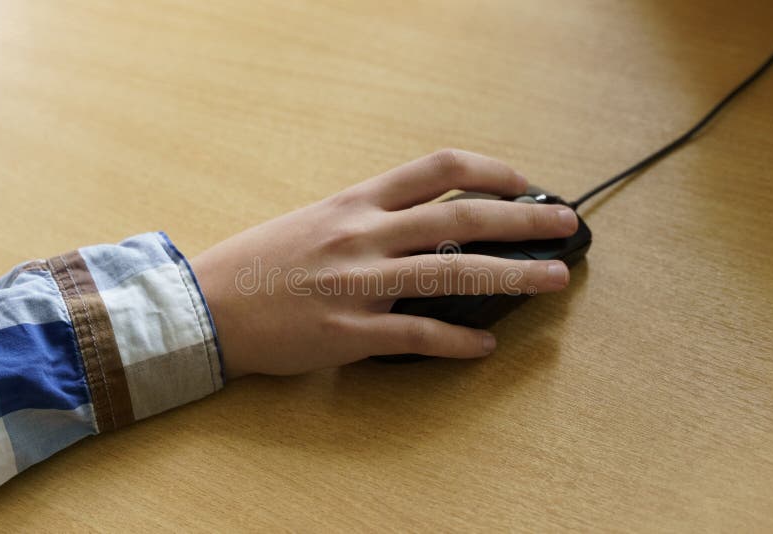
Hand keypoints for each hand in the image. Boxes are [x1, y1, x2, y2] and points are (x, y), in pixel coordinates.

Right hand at [191, 149, 577, 376]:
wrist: (207, 306)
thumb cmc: (260, 262)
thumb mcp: (316, 222)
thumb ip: (370, 220)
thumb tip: (427, 227)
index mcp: (355, 203)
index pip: (435, 169)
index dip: (488, 170)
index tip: (522, 182)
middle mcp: (363, 235)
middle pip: (461, 217)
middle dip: (522, 219)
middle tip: (565, 223)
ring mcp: (358, 284)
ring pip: (452, 273)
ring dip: (512, 275)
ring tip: (551, 279)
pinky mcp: (349, 333)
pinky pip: (418, 336)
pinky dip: (458, 343)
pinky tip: (484, 346)